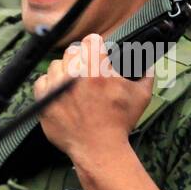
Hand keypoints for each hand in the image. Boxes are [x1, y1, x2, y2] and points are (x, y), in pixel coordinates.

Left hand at [32, 33, 153, 163]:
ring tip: (74, 86)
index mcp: (97, 67)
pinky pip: (42, 82)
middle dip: (81, 60)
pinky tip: (61, 94)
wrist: (99, 149)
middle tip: (87, 75)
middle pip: (72, 51)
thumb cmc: (120, 123)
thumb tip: (148, 65)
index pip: (92, 40)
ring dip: (64, 72)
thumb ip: (146, 76)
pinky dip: (50, 86)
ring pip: (56, 65)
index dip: (97, 47)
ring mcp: (56, 86)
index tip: (99, 56)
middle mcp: (74, 73)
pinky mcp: (44, 100)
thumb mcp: (141, 97)